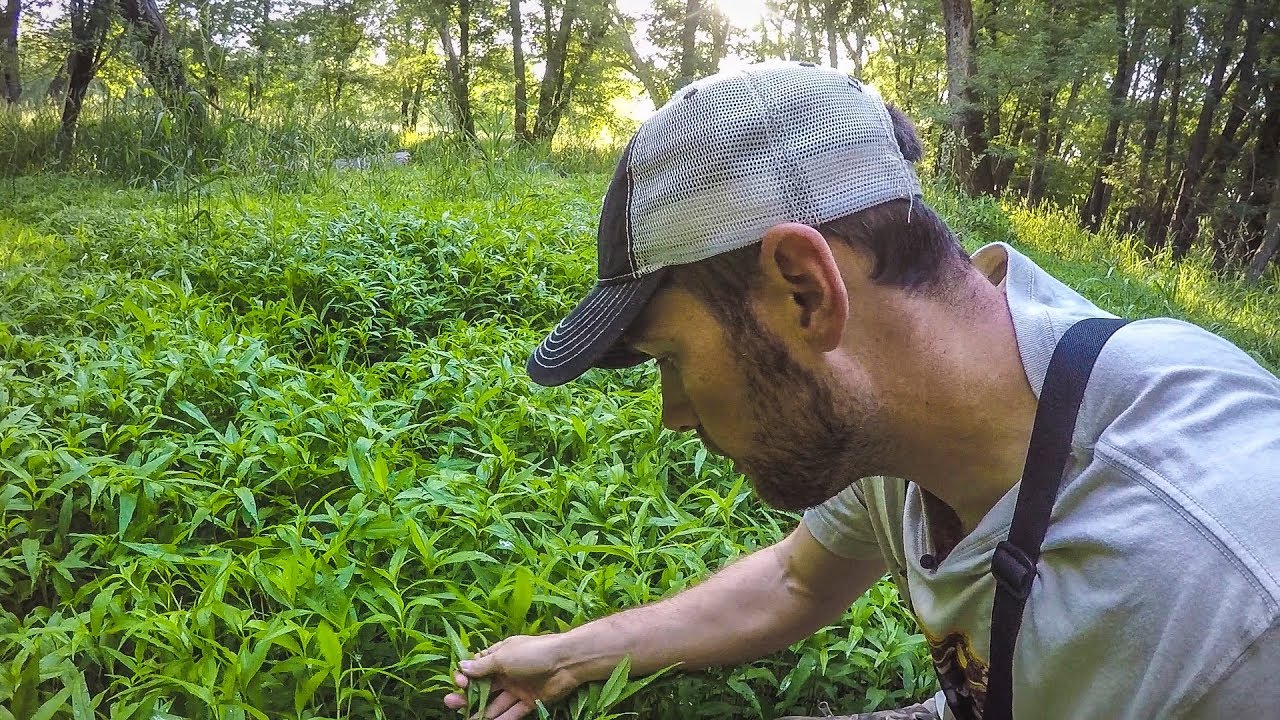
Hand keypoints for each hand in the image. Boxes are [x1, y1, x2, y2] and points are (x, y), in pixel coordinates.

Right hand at [443, 634, 586, 719]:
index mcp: (499, 655)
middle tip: (451, 704)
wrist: (567, 661)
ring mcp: (517, 687)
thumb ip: (483, 666)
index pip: (477, 667)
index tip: (459, 682)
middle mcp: (506, 672)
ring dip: (481, 711)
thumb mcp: (504, 656)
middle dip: (467, 695)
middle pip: (483, 686)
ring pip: (495, 702)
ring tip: (467, 719)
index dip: (465, 675)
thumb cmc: (533, 652)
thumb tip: (461, 667)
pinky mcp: (529, 701)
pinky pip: (511, 712)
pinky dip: (500, 719)